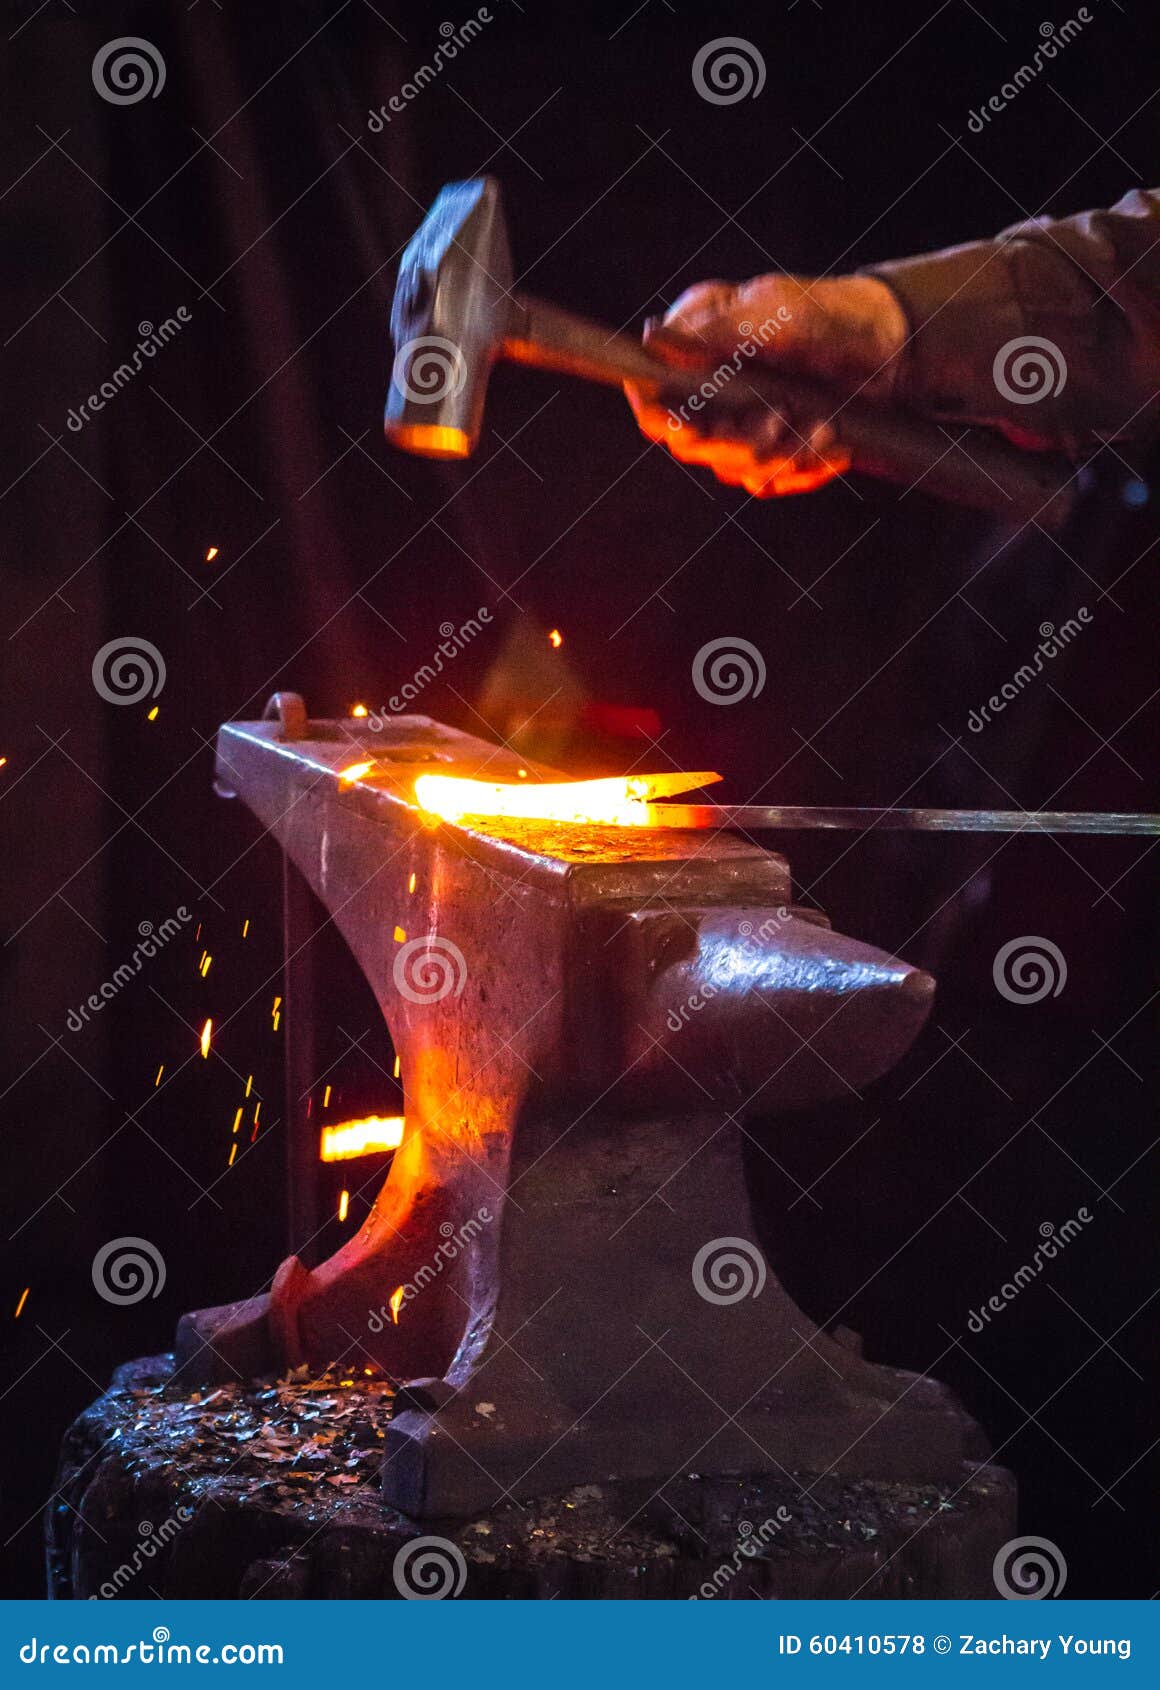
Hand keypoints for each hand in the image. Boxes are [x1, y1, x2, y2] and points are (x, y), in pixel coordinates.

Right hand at [627, 274, 907, 496]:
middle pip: (688, 443)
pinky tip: (832, 439)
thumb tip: (654, 340)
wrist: (887, 346)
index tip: (688, 425)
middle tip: (779, 416)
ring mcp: (737, 426)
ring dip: (779, 452)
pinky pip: (767, 481)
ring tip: (822, 422)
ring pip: (731, 467)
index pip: (650, 396)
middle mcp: (708, 391)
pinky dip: (802, 466)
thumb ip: (718, 329)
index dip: (657, 416)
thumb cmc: (828, 314)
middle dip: (736, 437)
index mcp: (696, 346)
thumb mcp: (777, 311)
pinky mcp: (767, 453)